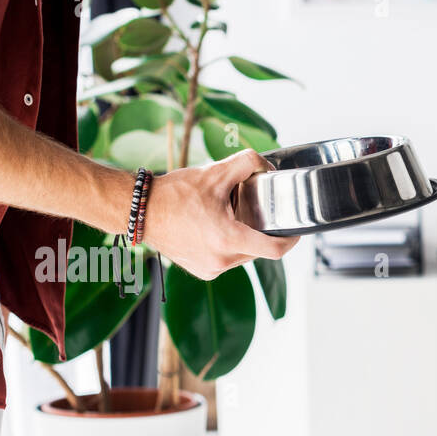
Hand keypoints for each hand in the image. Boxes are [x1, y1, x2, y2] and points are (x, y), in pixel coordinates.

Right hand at [141, 150, 297, 278]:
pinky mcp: (202, 272)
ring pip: (243, 255)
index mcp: (229, 239)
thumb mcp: (215, 171)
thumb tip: (268, 167)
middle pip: (258, 250)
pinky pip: (226, 261)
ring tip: (227, 218)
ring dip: (242, 238)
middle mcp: (221, 260)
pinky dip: (227, 246)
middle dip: (260, 231)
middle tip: (252, 211)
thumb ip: (248, 163)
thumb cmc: (175, 193)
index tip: (296, 231)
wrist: (140, 211)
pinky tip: (214, 229)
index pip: (275, 249)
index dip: (291, 240)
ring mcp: (211, 270)